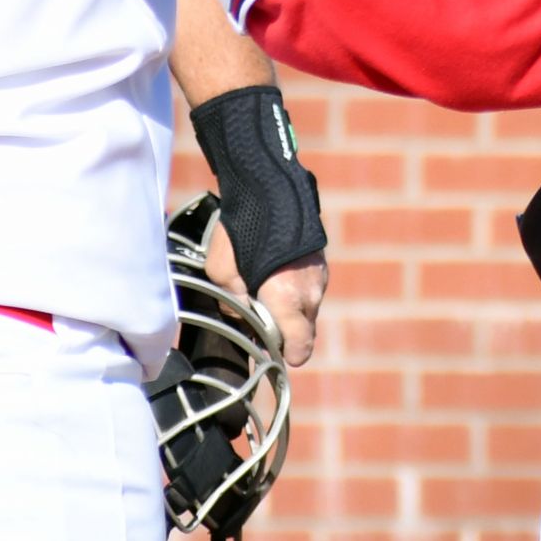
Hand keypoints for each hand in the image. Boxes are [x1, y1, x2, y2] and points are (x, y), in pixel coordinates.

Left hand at [206, 221, 326, 367]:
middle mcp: (310, 294)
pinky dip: (296, 288)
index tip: (265, 345)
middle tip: (258, 311)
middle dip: (283, 330)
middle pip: (303, 332)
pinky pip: (310, 289)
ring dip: (290, 307)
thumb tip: (242, 318)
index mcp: (288, 302)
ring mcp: (320, 277)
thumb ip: (231, 304)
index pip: (299, 350)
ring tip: (265, 284)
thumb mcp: (219, 272)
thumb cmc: (242, 230)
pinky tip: (276, 268)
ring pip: (307, 310)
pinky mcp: (321, 263)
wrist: (271, 186)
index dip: (283, 354)